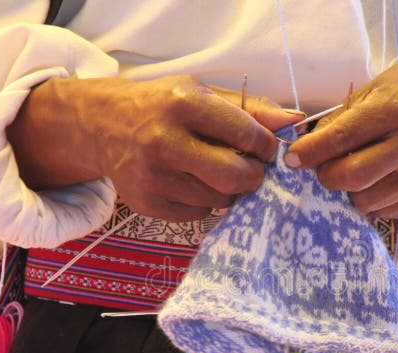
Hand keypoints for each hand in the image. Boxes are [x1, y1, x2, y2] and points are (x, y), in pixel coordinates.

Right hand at [8, 75, 304, 220]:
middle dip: (254, 177)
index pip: (246, 134)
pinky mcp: (147, 203)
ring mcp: (153, 176)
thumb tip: (294, 121)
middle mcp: (164, 141)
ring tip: (215, 171)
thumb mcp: (202, 95)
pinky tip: (192, 182)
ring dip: (229, 190)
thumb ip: (250, 109)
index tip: (268, 150)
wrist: (102, 125)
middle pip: (234, 176)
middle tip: (252, 170)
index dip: (267, 147)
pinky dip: (205, 201)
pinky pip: (199, 212)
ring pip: (219, 199)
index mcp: (182, 105)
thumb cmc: (163, 106)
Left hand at [283, 60, 397, 218]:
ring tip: (354, 172)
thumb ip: (340, 119)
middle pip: (353, 177)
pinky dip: (371, 200)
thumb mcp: (374, 89)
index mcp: (397, 107)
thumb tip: (304, 150)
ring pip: (366, 201)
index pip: (343, 138)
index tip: (292, 160)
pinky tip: (377, 180)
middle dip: (327, 177)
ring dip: (349, 192)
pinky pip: (385, 211)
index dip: (311, 152)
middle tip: (324, 169)